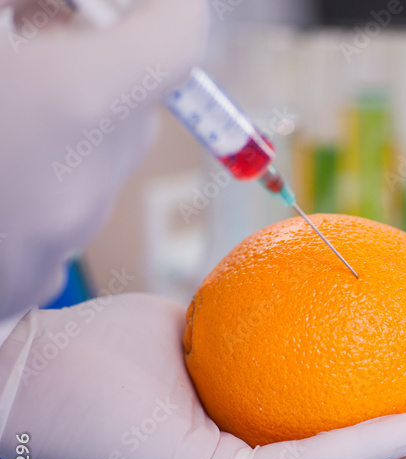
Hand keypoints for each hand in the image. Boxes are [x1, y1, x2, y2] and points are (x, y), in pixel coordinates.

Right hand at [0, 0, 207, 318]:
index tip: (145, 1)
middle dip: (98, 57)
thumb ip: (26, 6)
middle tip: (26, 32)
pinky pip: (61, 207)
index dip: (162, 9)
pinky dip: (35, 172)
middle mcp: (82, 182)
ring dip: (64, 115)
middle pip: (140, 103)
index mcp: (71, 100)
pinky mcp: (24, 281)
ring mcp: (56, 243)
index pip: (177, 40)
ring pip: (100, 155)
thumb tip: (61, 11)